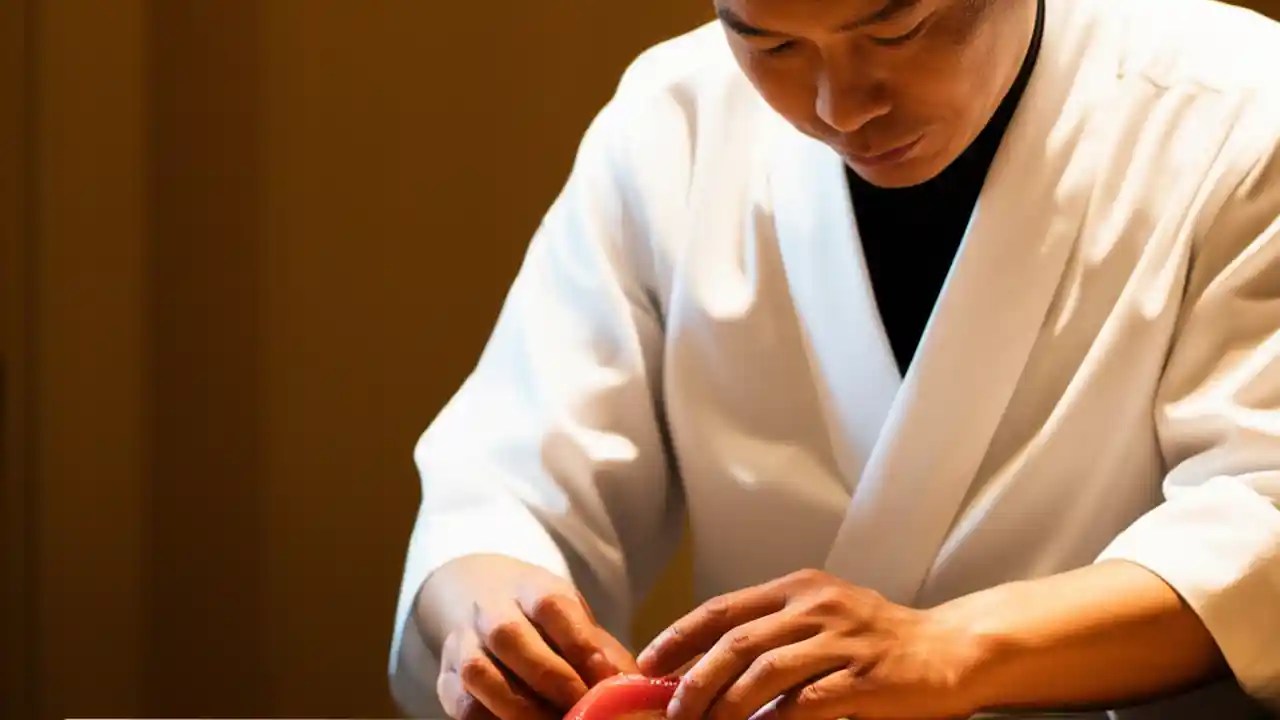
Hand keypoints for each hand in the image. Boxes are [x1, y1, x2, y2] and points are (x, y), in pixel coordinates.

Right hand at [417, 554, 639, 719]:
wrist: (480, 597)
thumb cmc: (543, 620)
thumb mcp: (575, 619)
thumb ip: (603, 652)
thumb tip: (636, 688)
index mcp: (530, 587)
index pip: (552, 606)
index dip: (581, 644)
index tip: (609, 679)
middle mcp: (490, 609)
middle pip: (509, 636)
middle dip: (550, 678)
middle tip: (583, 709)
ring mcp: (462, 642)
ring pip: (477, 671)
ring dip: (517, 706)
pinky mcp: (445, 677)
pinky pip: (460, 704)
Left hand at [635, 569, 990, 719]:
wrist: (950, 648)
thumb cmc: (877, 637)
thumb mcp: (822, 615)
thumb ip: (772, 631)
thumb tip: (707, 664)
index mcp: (798, 588)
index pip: (723, 609)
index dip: (679, 636)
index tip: (648, 664)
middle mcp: (815, 607)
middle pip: (736, 643)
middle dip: (694, 680)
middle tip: (673, 711)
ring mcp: (841, 642)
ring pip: (765, 672)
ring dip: (726, 705)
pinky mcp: (865, 678)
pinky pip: (808, 703)